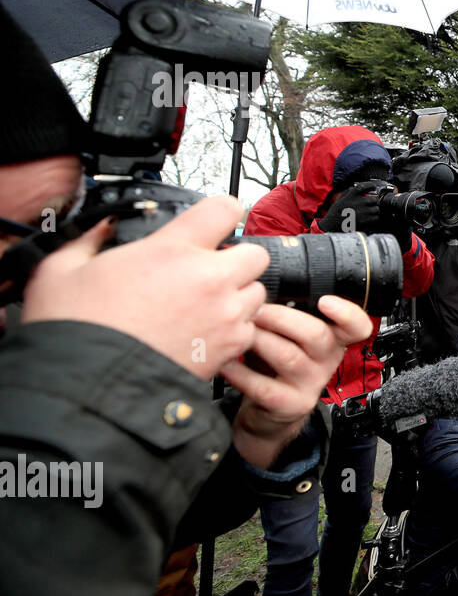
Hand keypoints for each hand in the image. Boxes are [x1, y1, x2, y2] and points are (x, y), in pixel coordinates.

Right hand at [22, 195, 269, 380]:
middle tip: (207, 269)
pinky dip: (235, 328)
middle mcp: (208, 278)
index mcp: (172, 249)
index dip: (219, 213)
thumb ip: (89, 240)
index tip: (211, 223)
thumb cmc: (75, 329)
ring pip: (257, 292)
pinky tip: (204, 331)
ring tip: (204, 304)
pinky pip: (250, 328)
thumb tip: (102, 229)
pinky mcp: (229, 347)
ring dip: (238, 293)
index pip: (224, 208)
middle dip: (236, 258)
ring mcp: (224, 314)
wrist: (89, 386)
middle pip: (255, 253)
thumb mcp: (62, 269)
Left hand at [223, 295, 373, 468]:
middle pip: (317, 334)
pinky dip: (241, 373)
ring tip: (239, 330)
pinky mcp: (291, 405)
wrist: (271, 408)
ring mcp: (312, 384)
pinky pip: (265, 387)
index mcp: (334, 338)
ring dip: (260, 340)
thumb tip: (259, 279)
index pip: (357, 326)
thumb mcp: (289, 335)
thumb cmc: (276, 360)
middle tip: (255, 309)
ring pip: (289, 357)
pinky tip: (226, 362)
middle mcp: (328, 360)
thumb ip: (287, 310)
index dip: (346, 313)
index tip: (325, 301)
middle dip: (282, 318)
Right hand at [317, 180, 383, 233]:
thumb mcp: (340, 199)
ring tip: (370, 212)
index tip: (373, 187)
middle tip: (372, 203)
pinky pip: (375, 218)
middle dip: (374, 201)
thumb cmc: (335, 212)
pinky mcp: (363, 221)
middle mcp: (357, 202)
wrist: (331, 225)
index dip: (371, 186)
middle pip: (374, 199)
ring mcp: (361, 212)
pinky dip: (374, 218)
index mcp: (351, 195)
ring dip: (375, 210)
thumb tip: (356, 187)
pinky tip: (369, 218)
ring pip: (376, 209)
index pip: (364, 186)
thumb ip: (348, 192)